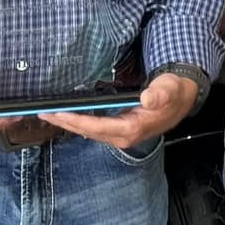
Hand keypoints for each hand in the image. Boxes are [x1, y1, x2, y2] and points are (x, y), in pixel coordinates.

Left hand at [39, 71, 200, 147]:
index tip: (58, 113)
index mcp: (132, 128)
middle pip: (88, 131)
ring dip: (69, 123)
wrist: (182, 98)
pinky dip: (79, 122)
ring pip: (89, 131)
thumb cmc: (174, 92)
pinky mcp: (119, 129)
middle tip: (43, 113)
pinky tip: (68, 115)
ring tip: (49, 114)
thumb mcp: (170, 89)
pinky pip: (95, 128)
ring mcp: (121, 134)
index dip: (77, 120)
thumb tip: (147, 98)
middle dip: (66, 122)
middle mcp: (124, 135)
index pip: (98, 126)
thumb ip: (160, 93)